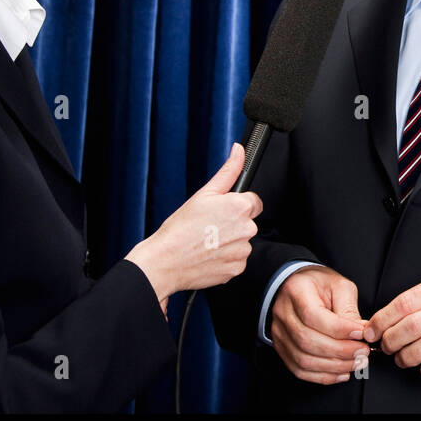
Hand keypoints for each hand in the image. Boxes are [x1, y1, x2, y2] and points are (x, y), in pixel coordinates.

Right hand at [125, 143, 260, 300]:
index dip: (237, 204)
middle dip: (233, 223)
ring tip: (206, 242)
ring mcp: (243, 251)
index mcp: (241, 207)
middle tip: (209, 227)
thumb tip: (239, 151)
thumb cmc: (180, 228)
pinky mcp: (237, 269)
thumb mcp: (204, 193)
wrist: (166, 261)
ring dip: (229, 241)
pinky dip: (226, 258)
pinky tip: (209, 255)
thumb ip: (228, 170)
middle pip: (248, 222)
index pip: (254, 202)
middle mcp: (247, 229)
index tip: (222, 211)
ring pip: (242, 242)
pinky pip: (236, 260)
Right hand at [269, 265, 368, 384]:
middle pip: (308, 341)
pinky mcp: (283, 349)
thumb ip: (348, 309)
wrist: (298, 286)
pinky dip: (322, 376)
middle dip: (340, 351)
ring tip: (356, 363)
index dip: (340, 330)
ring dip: (334, 366)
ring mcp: (280, 334)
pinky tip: (341, 372)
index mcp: (297, 291)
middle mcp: (283, 314)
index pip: (314, 316)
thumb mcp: (339, 286)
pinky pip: (300, 370)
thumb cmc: (318, 284)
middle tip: (363, 352)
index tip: (361, 334)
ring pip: (304, 359)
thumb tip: (361, 333)